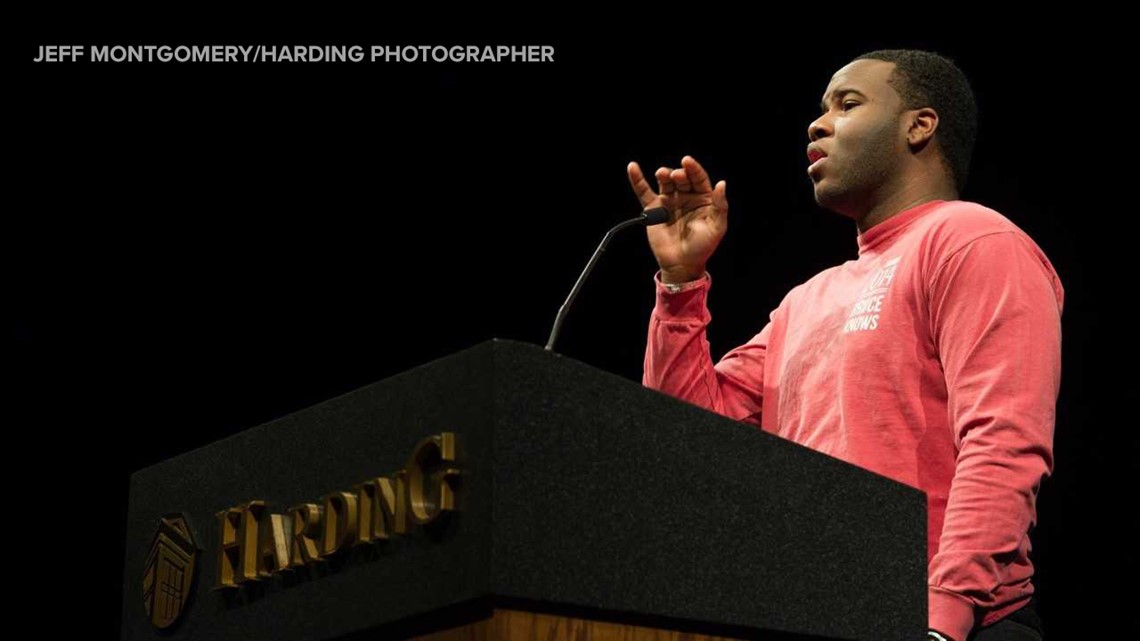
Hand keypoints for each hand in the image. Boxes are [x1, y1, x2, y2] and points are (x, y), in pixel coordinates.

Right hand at [627, 155, 727, 283]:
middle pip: (681, 178)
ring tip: (661, 174)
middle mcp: (685, 196)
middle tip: (676, 176)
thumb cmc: (702, 247)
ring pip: (665, 182)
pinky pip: (644, 192)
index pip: (698, 178)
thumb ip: (720, 206)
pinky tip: (632, 167)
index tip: (687, 161)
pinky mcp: (653, 209)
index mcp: (703, 198)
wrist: (681, 264)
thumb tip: (721, 183)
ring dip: (663, 174)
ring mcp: (668, 201)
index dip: (693, 169)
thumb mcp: (717, 227)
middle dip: (678, 174)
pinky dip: (637, 180)